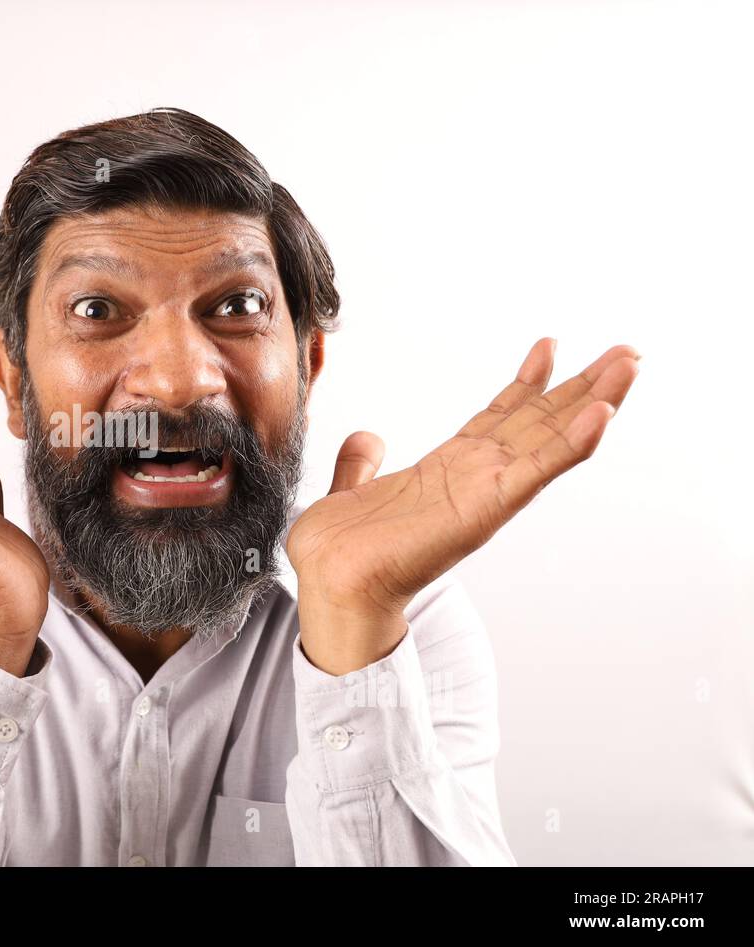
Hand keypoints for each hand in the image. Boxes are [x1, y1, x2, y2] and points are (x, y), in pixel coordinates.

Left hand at [287, 338, 639, 674]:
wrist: (332, 587)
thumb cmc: (340, 552)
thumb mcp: (348, 492)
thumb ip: (359, 466)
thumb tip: (367, 440)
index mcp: (447, 471)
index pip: (496, 417)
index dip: (525, 382)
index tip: (549, 344)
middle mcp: (474, 478)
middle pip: (539, 421)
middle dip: (581, 386)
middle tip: (624, 351)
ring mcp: (485, 494)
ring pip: (551, 439)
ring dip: (594, 402)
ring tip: (628, 366)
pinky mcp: (484, 511)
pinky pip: (535, 472)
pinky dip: (571, 445)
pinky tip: (601, 415)